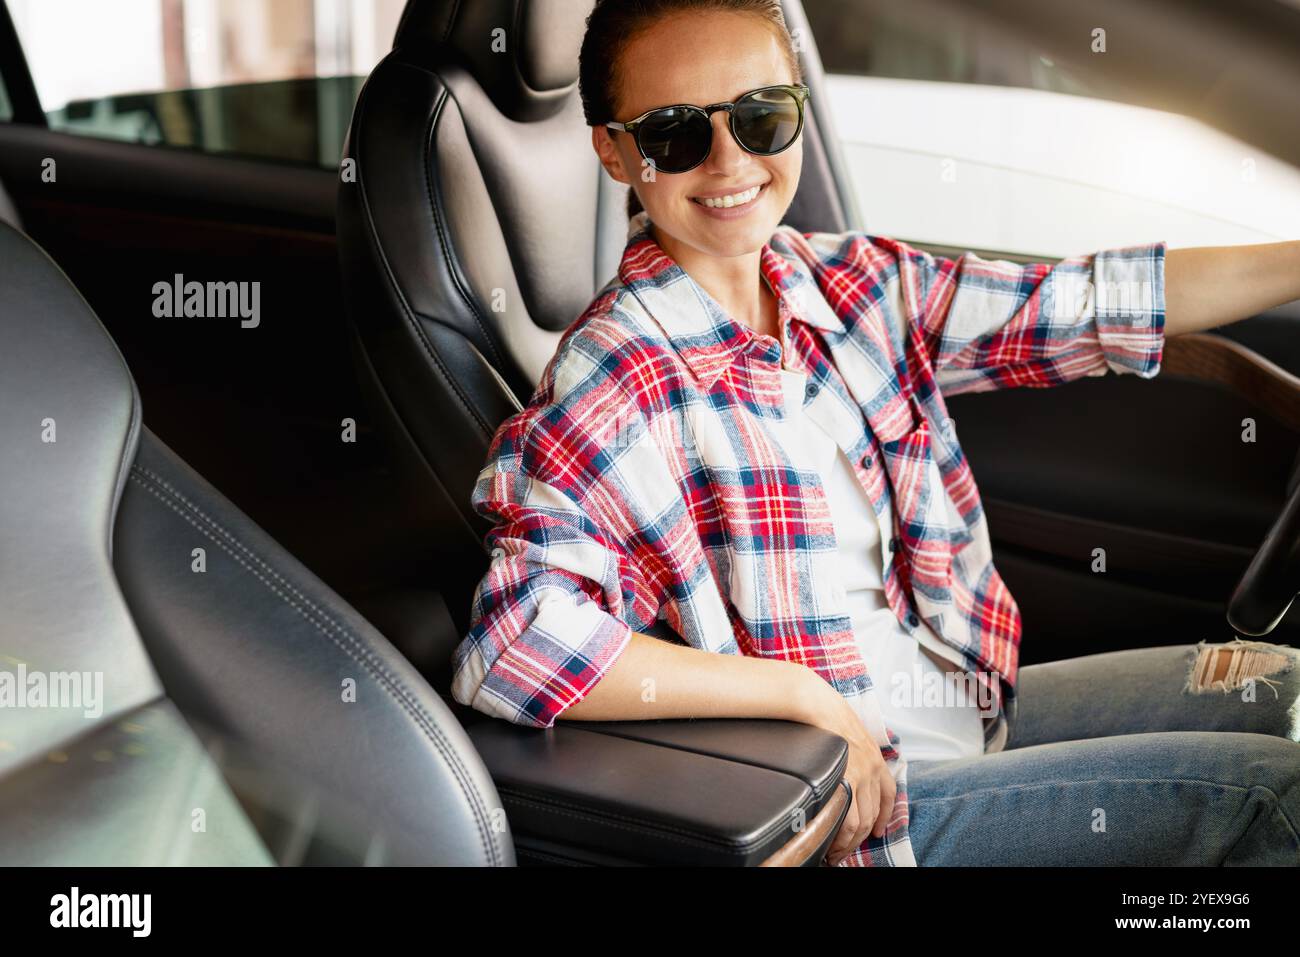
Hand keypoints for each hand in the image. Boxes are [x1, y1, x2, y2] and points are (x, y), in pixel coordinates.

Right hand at [796, 671, 895, 865]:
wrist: (816, 704)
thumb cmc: (826, 716)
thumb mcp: (851, 734)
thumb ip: (854, 754)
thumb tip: (847, 768)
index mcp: (875, 759)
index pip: (888, 795)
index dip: (884, 817)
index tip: (877, 831)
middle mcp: (872, 769)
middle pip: (872, 816)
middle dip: (859, 838)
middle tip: (844, 850)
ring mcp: (859, 775)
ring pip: (859, 823)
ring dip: (847, 842)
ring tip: (834, 851)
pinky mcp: (844, 778)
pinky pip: (845, 818)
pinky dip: (838, 835)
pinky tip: (830, 840)